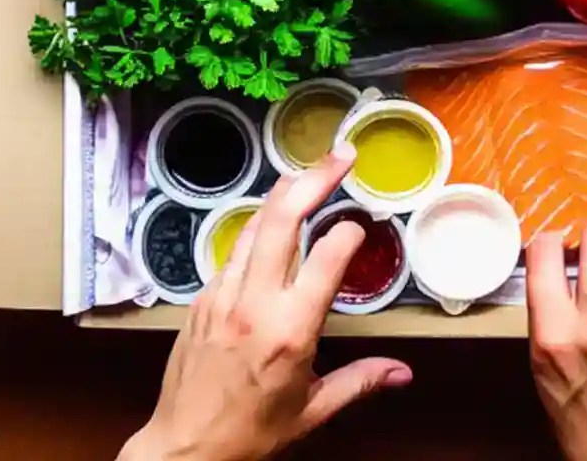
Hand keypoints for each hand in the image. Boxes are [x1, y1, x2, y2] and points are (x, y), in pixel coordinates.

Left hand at [119, 143, 412, 460]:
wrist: (184, 450)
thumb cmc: (249, 435)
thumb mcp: (312, 411)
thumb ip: (359, 382)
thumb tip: (402, 373)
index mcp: (289, 330)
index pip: (327, 257)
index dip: (349, 231)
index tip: (362, 223)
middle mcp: (253, 303)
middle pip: (281, 220)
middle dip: (313, 179)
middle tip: (341, 156)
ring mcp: (221, 297)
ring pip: (252, 227)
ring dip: (282, 195)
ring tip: (308, 174)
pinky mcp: (200, 301)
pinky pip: (233, 253)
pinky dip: (257, 231)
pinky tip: (273, 227)